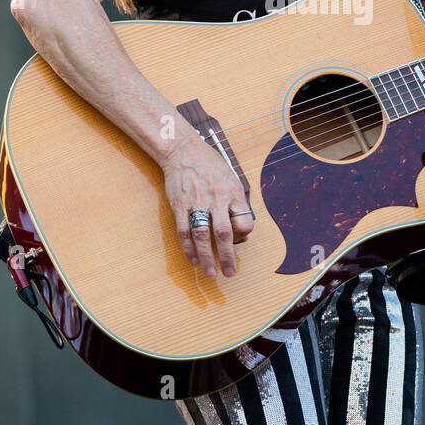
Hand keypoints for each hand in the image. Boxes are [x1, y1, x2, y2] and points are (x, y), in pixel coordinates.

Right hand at [161, 135, 254, 277]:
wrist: (183, 150)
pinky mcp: (179, 205)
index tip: (239, 239)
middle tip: (229, 273)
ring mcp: (196, 202)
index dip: (244, 233)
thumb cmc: (210, 165)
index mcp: (233, 192)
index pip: (245, 220)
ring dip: (206, 257)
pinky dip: (188, 248)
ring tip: (210, 273)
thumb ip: (237, 202)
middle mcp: (216, 198)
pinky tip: (192, 260)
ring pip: (202, 236)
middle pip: (223, 233)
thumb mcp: (232, 178)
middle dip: (227, 256)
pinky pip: (184, 231)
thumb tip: (242, 229)